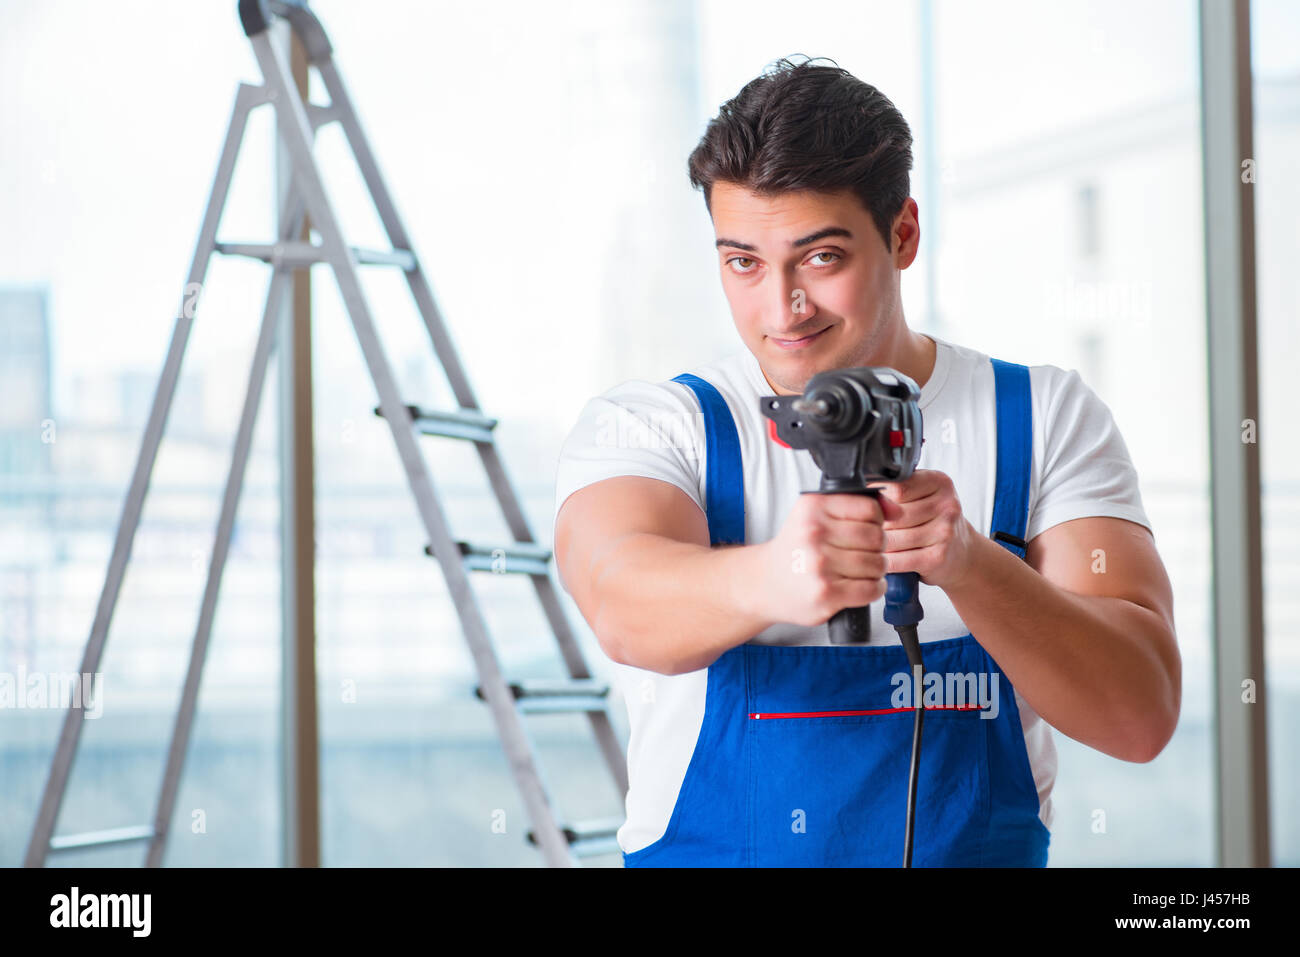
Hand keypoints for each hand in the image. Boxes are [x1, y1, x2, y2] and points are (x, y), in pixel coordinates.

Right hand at [754, 491, 887, 627]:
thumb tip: (896, 510)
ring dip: (875, 570)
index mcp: (812, 508)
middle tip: (862, 553)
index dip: (875, 521)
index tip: (865, 529)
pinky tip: (859, 585)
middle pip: (876, 537)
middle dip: (877, 547)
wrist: (765, 583)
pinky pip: (871, 588)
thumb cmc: (794, 550)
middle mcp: (814, 533)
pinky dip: (874, 588)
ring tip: (857, 571)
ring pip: (877, 564)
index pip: (869, 508)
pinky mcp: (826, 593)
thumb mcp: (814, 516)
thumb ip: (854, 506)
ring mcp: (819, 565)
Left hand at [869, 469, 978, 589]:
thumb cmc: (933, 521)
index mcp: (939, 482)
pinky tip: (885, 559)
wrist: (963, 553)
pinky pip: (899, 559)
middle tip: (872, 530)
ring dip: (879, 545)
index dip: (878, 498)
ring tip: (876, 545)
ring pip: (893, 538)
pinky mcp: (938, 557)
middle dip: (877, 524)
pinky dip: (887, 561)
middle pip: (893, 515)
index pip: (897, 487)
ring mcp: (945, 532)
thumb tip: (861, 490)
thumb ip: (899, 488)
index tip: (869, 506)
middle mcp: (946, 505)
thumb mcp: (924, 495)